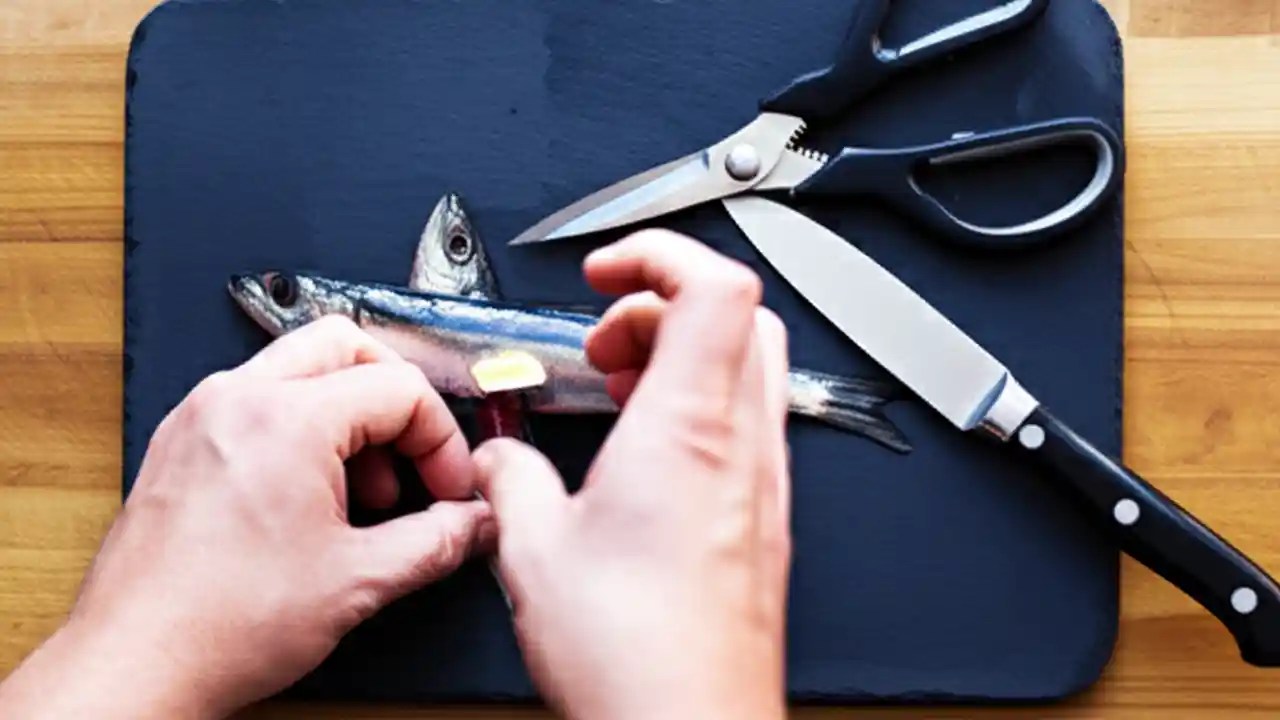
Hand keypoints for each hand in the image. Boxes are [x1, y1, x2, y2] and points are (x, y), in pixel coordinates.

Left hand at [0, 316, 492, 719]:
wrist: (134, 665)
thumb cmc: (221, 624)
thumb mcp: (359, 580)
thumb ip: (437, 541)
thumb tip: (475, 524)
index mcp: (286, 419)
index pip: (399, 388)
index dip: (442, 440)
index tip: (449, 488)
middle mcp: (237, 399)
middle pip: (347, 347)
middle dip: (396, 400)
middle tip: (415, 457)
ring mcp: (202, 416)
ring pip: (298, 368)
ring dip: (349, 414)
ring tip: (366, 490)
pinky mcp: (182, 443)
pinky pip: (257, 401)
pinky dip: (301, 428)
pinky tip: (315, 497)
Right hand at [475, 230, 791, 719]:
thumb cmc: (635, 658)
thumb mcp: (535, 551)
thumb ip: (510, 482)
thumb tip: (498, 460)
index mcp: (689, 429)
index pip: (714, 283)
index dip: (658, 252)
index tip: (605, 272)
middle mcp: (741, 447)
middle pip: (737, 313)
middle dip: (663, 302)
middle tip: (605, 341)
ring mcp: (762, 485)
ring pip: (747, 366)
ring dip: (682, 355)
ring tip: (617, 392)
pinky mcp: (762, 522)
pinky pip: (745, 426)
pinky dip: (698, 409)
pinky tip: (642, 457)